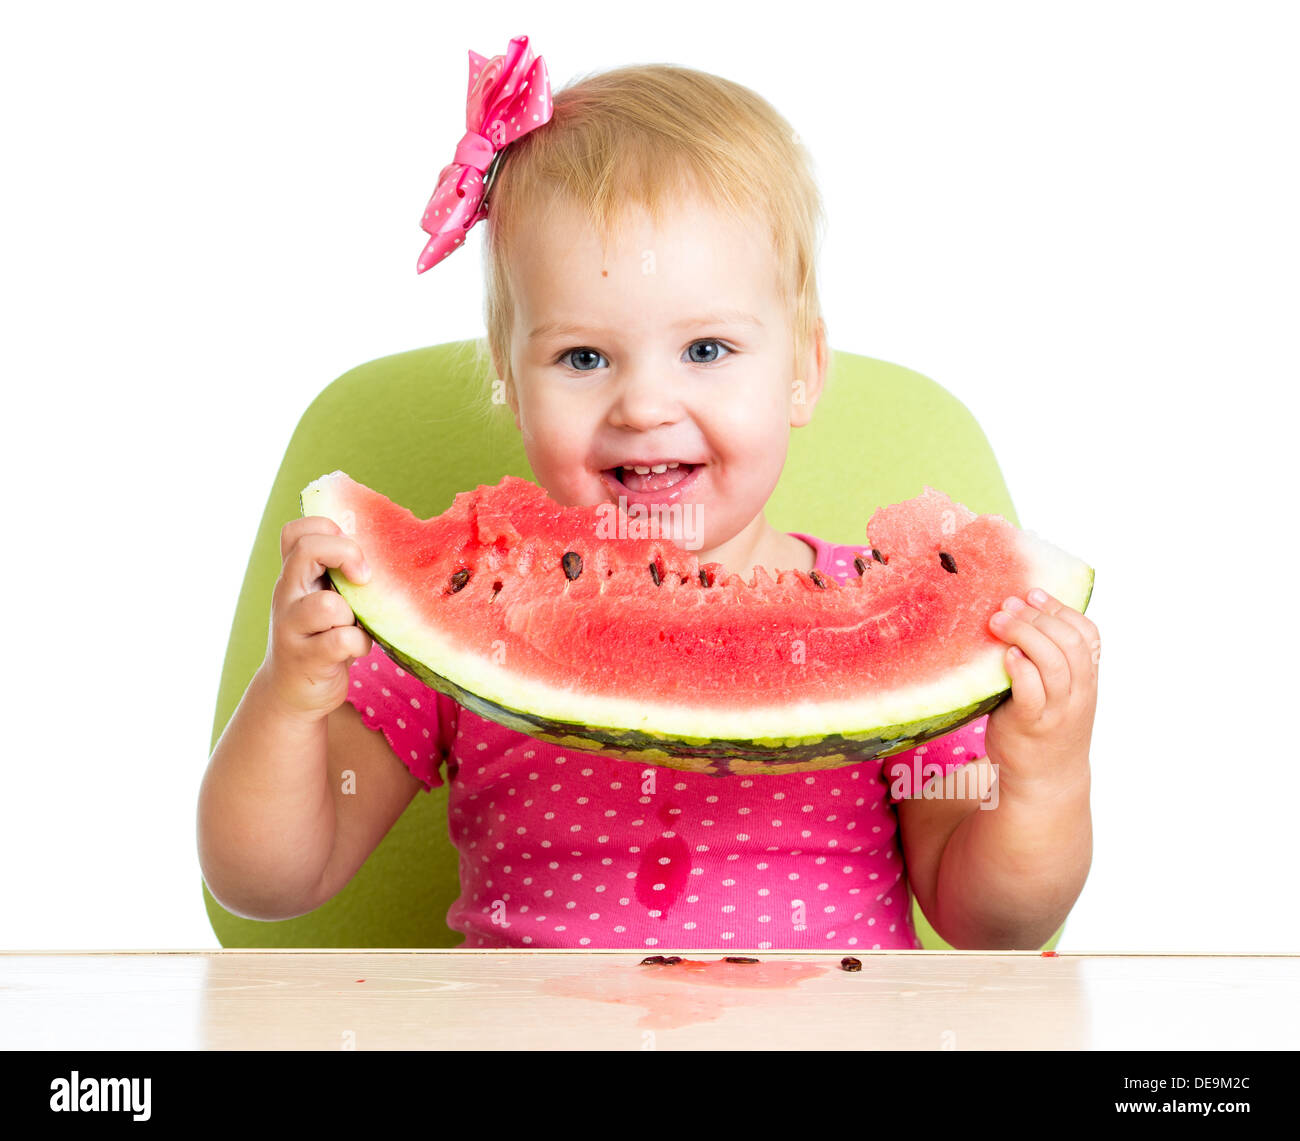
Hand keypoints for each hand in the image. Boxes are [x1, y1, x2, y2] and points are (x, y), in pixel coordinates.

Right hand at [260, 516, 373, 721]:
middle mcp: (286, 595)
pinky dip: (359, 645)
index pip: (297, 531)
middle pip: (307, 550)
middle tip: (364, 578)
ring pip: (328, 604)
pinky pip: (342, 640)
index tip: (353, 554)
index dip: (328, 529)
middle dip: (346, 554)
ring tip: (356, 626)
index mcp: (294, 576)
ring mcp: (292, 627)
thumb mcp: (325, 599)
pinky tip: (357, 650)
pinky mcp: (306, 658)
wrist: (292, 692)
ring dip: (353, 615)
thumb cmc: (321, 637)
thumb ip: (340, 576)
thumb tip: (384, 550)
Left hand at [983, 588, 1098, 797]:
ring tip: (998, 621)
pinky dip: (1020, 669)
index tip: (1033, 592)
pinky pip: (1032, 692)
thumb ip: (1049, 660)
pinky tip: (1005, 655)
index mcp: (1086, 680)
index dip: (1061, 609)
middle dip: (1037, 617)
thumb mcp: (1057, 691)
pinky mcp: (1031, 725)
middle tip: (1007, 604)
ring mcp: (1057, 710)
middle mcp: (1078, 693)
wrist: (1045, 779)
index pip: (1088, 634)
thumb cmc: (1043, 727)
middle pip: (1069, 643)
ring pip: (1053, 662)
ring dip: (1025, 635)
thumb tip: (1016, 614)